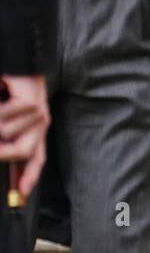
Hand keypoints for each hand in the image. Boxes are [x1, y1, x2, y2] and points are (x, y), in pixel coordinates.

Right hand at [0, 73, 50, 196]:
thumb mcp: (6, 118)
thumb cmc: (7, 86)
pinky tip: (0, 94)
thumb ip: (6, 139)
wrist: (16, 59)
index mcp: (36, 128)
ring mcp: (39, 110)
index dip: (29, 175)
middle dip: (2, 152)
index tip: (21, 193)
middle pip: (24, 152)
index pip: (37, 157)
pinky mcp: (32, 100)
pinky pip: (5, 116)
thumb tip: (5, 156)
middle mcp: (41, 120)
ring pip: (8, 133)